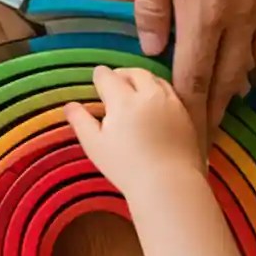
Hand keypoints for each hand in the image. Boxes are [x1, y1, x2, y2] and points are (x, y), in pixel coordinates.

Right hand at [65, 66, 200, 196]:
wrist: (169, 183)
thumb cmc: (126, 167)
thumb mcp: (95, 145)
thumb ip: (81, 121)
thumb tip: (69, 106)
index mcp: (123, 99)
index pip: (107, 76)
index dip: (99, 77)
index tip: (97, 81)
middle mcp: (149, 94)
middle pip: (134, 73)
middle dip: (122, 74)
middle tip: (115, 82)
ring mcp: (171, 102)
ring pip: (156, 79)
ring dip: (143, 80)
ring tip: (136, 91)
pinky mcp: (186, 114)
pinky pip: (171, 93)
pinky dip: (159, 92)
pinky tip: (155, 105)